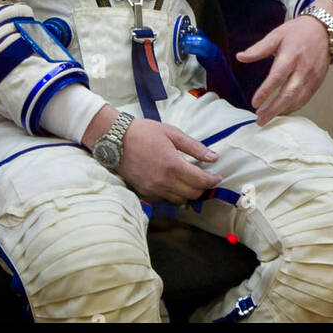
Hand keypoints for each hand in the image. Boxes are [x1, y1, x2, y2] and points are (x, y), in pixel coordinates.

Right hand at [82, 107, 221, 202]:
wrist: (115, 140)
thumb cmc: (145, 133)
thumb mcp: (173, 133)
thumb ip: (195, 147)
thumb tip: (213, 157)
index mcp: (173, 165)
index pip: (200, 181)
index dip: (212, 181)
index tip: (217, 177)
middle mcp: (163, 181)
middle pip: (192, 194)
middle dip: (203, 188)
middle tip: (206, 179)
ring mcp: (153, 189)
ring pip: (179, 200)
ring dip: (189, 193)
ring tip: (191, 181)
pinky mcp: (144, 192)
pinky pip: (165, 200)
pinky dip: (174, 195)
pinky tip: (175, 183)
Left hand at [238, 12, 330, 125]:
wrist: (324, 29)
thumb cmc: (298, 32)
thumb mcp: (276, 35)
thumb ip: (258, 49)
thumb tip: (240, 57)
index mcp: (291, 54)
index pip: (278, 76)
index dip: (266, 91)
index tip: (254, 103)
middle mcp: (303, 67)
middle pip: (289, 93)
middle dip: (274, 109)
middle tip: (260, 119)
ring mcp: (313, 76)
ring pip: (298, 99)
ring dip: (282, 111)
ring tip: (267, 118)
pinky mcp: (318, 81)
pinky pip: (305, 98)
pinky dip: (293, 107)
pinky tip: (282, 111)